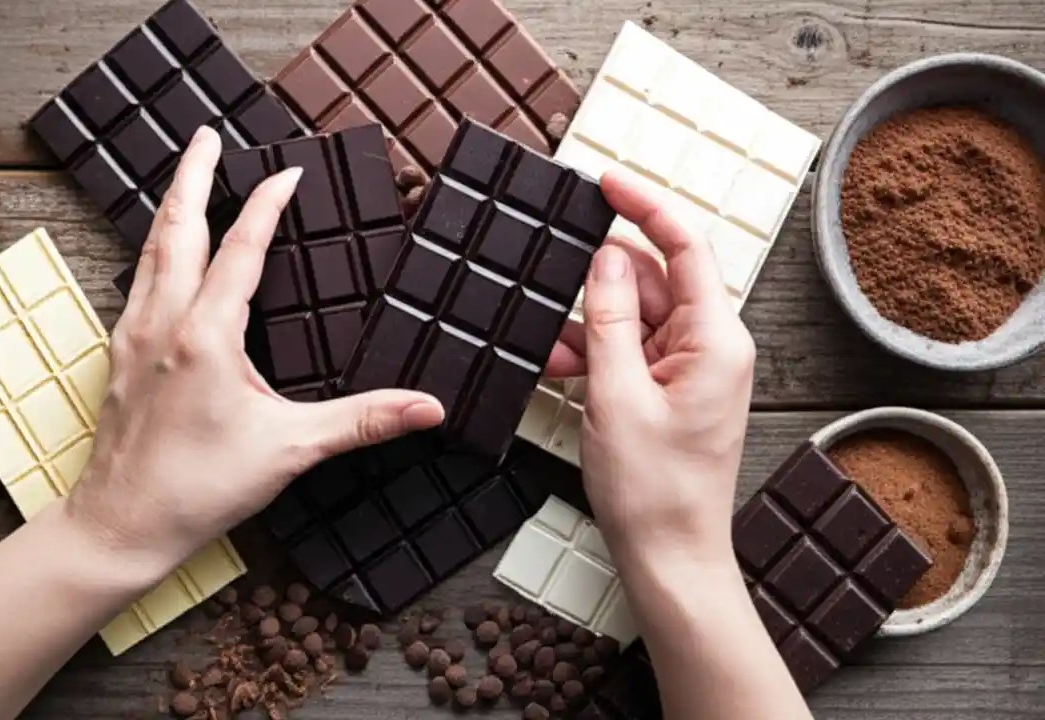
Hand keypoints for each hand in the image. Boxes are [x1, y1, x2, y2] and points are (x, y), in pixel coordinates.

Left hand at [64, 127, 444, 573]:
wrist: (122, 525)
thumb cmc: (198, 489)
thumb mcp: (291, 450)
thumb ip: (362, 420)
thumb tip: (427, 407)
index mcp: (206, 335)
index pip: (243, 247)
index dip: (268, 204)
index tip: (289, 172)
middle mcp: (163, 322)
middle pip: (178, 226)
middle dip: (193, 174)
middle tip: (207, 134)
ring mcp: (135, 336)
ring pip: (151, 250)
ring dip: (171, 207)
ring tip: (185, 178)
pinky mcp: (122, 356)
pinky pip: (139, 281)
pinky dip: (156, 250)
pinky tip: (165, 258)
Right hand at [550, 173, 755, 572]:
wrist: (668, 558)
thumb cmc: (654, 491)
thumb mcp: (615, 395)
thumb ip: (609, 319)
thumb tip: (607, 259)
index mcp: (716, 340)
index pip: (685, 247)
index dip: (644, 207)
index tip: (606, 182)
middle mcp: (712, 348)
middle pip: (655, 282)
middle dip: (601, 282)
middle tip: (552, 273)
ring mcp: (692, 370)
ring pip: (635, 318)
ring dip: (591, 325)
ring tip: (549, 344)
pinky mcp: (672, 392)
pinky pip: (631, 352)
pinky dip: (596, 354)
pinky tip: (560, 365)